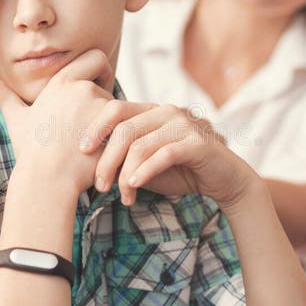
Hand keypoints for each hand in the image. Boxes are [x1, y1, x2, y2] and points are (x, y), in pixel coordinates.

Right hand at [0, 49, 113, 193]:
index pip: (95, 56)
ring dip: (112, 122)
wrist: (46, 180)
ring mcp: (100, 108)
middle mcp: (83, 88)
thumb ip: (6, 95)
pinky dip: (120, 138)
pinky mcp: (115, 129)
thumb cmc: (31, 152)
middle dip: (107, 96)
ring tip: (98, 144)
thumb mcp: (16, 120)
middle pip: (109, 84)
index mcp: (62, 82)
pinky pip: (127, 127)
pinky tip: (108, 153)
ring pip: (118, 108)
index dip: (101, 68)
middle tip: (98, 119)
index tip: (98, 83)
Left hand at [80, 100, 254, 209]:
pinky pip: (164, 155)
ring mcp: (184, 125)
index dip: (95, 127)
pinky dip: (145, 171)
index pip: (116, 109)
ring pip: (141, 145)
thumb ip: (125, 160)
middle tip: (99, 186)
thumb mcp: (147, 165)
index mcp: (152, 111)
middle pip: (125, 130)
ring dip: (126, 175)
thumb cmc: (182, 172)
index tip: (81, 151)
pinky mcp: (197, 142)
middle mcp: (167, 112)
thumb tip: (91, 167)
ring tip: (122, 195)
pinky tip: (134, 186)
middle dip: (107, 161)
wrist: (224, 180)